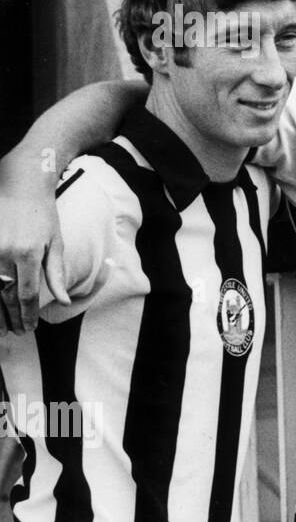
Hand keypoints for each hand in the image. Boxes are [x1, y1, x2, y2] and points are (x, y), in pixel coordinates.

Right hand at [0, 186, 66, 333]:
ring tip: (0, 329)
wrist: (20, 188)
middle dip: (11, 317)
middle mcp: (5, 254)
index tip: (29, 328)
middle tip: (16, 333)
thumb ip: (56, 274)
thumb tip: (64, 302)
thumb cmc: (43, 215)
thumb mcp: (56, 243)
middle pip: (5, 296)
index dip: (27, 314)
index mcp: (28, 254)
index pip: (26, 294)